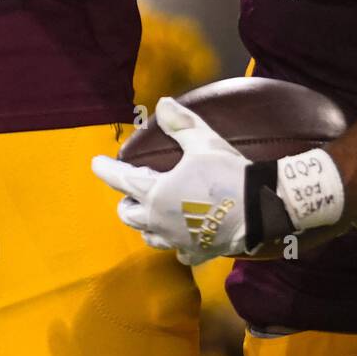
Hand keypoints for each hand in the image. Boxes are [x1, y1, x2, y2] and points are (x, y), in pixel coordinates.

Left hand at [92, 97, 253, 264]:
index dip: (106, 170)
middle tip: (133, 190)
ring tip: (153, 214)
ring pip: (149, 237)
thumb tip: (161, 103)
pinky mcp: (197, 253)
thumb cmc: (226, 173)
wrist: (260, 208)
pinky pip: (178, 252)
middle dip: (126, 202)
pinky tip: (182, 236)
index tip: (96, 163)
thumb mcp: (202, 141)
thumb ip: (180, 123)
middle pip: (129, 215)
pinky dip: (176, 243)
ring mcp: (177, 240)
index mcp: (155, 193)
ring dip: (146, 224)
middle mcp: (159, 221)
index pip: (121, 180)